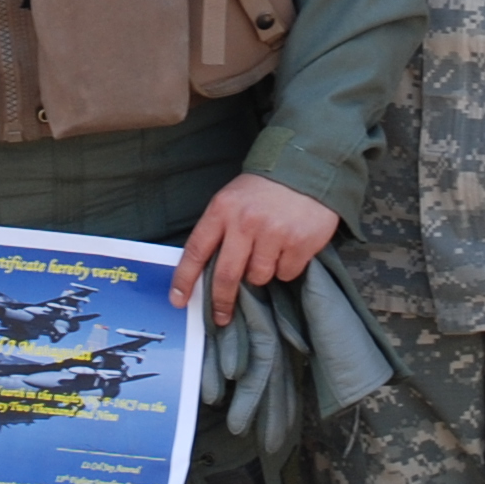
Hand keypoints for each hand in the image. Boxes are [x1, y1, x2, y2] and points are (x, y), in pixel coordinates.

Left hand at [170, 173, 338, 324]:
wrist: (306, 167)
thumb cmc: (264, 189)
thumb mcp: (232, 199)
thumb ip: (219, 230)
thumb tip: (207, 272)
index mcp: (222, 210)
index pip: (196, 250)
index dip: (184, 280)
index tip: (178, 300)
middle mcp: (246, 222)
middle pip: (226, 275)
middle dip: (222, 301)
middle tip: (221, 316)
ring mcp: (274, 232)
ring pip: (259, 277)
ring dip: (261, 272)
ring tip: (270, 250)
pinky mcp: (300, 242)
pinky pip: (286, 273)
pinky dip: (287, 266)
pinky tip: (289, 246)